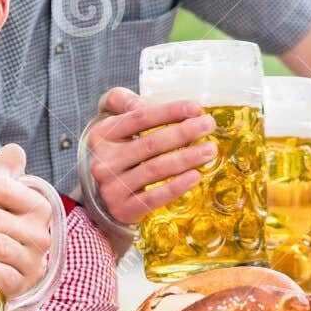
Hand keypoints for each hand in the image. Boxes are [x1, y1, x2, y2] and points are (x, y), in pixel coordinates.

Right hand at [83, 87, 215, 225]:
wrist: (101, 196)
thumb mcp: (112, 122)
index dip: (169, 111)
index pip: (139, 118)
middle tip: (209, 125)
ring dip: (186, 158)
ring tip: (209, 150)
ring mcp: (111, 187)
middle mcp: (103, 161)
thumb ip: (121, 101)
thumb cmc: (116, 152)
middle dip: (184, 132)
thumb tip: (140, 103)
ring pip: (155, 169)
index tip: (196, 108)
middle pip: (150, 143)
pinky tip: (195, 176)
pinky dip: (176, 187)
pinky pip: (153, 198)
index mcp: (101, 135)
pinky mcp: (122, 209)